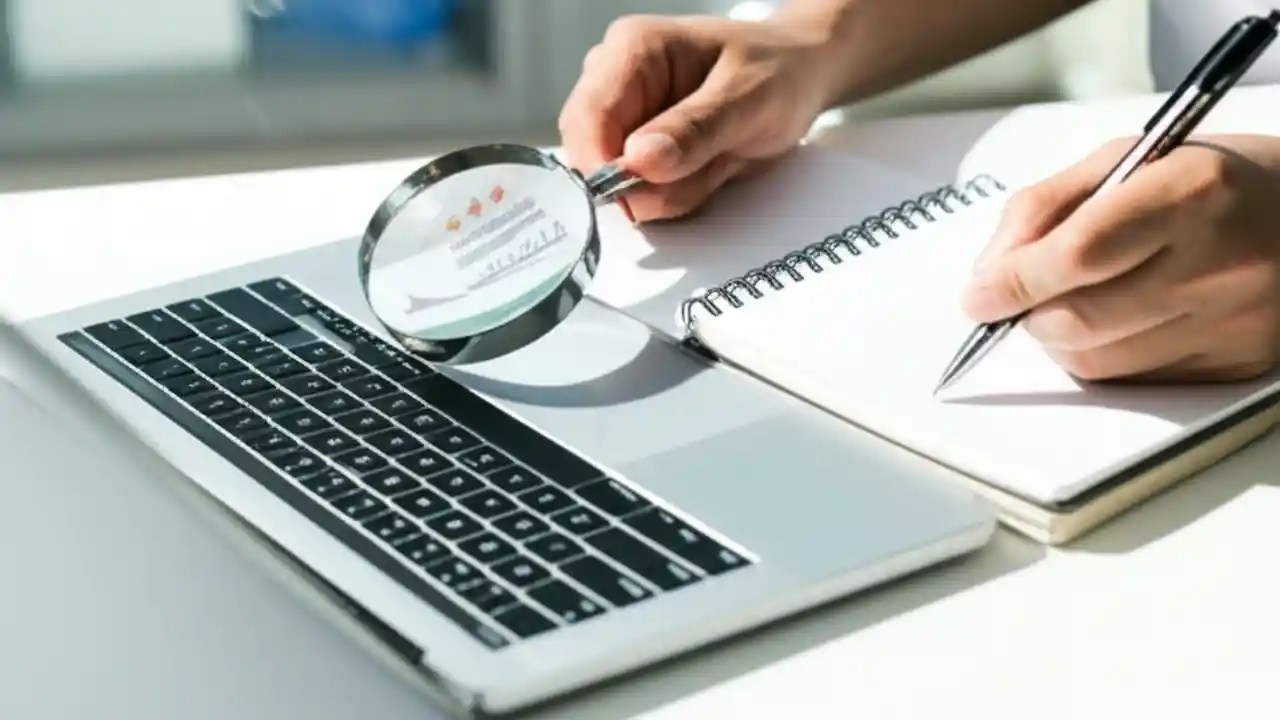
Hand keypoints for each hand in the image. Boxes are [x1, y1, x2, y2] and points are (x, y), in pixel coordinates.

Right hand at [558, 14, 836, 221]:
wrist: (801, 78)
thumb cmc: (779, 72)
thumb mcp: (749, 98)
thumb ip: (696, 130)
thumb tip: (639, 161)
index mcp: (633, 51)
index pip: (586, 118)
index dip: (602, 166)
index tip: (638, 199)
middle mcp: (617, 81)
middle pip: (595, 154)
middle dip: (647, 183)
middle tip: (706, 170)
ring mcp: (626, 117)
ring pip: (621, 182)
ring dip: (671, 191)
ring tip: (718, 160)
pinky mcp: (639, 149)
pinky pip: (642, 193)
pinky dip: (677, 195)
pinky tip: (708, 168)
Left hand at [962, 134, 1279, 382]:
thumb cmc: (1207, 179)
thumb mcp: (1125, 160)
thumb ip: (1044, 209)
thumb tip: (989, 275)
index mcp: (1192, 192)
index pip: (1080, 253)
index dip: (1015, 281)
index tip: (977, 295)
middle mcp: (1222, 263)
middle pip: (1080, 320)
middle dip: (1028, 314)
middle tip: (1018, 296)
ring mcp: (1236, 322)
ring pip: (1097, 361)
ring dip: (1059, 338)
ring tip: (1077, 296)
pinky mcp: (1238, 364)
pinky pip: (1133, 379)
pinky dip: (1102, 354)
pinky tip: (1122, 317)